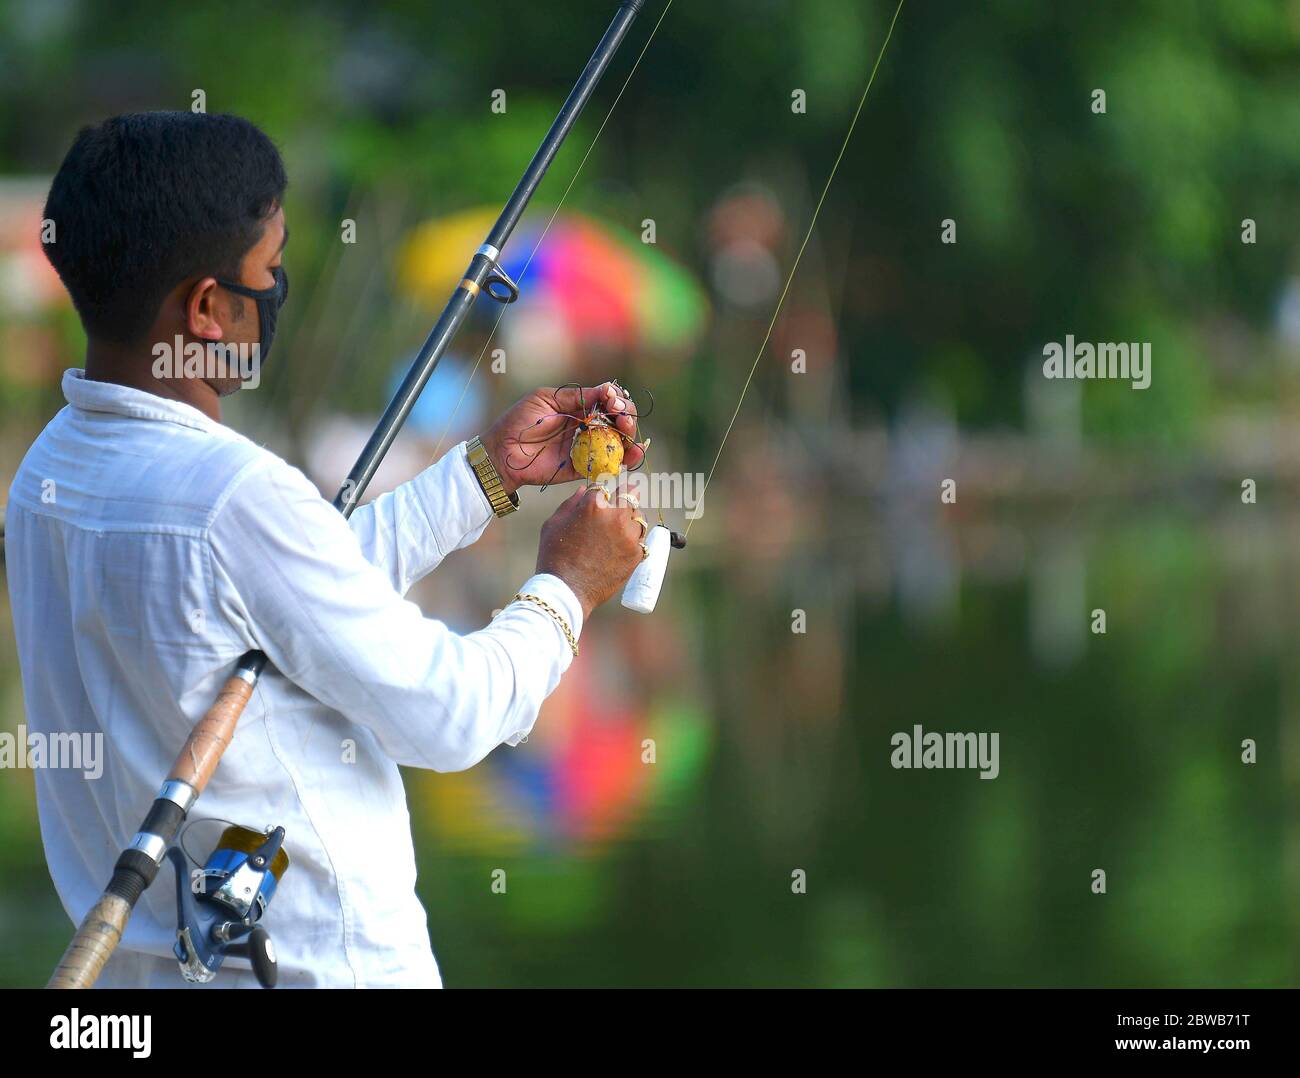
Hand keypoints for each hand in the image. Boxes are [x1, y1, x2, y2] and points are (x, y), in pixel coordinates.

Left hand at [479, 382, 645, 492]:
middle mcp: (587, 427)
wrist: (502, 452)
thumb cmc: (519, 421)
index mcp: (579, 408)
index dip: (617, 399)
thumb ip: (576, 396)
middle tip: (622, 418)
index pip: (608, 401)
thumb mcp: (546, 399)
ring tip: (629, 436)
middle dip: (627, 417)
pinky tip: (630, 457)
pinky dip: (623, 462)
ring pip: (618, 443)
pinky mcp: (582, 468)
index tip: (613, 400)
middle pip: (618, 421)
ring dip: (630, 439)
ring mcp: (586, 448)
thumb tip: (607, 390)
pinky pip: (607, 466)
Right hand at [536, 484, 646, 619]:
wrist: (567, 590)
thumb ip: (571, 503)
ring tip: (619, 530)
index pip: (607, 486)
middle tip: (621, 504)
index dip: (605, 491)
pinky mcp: (636, 554)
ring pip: (639, 518)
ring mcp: (629, 535)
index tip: (607, 494)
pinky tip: (621, 546)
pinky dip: (634, 540)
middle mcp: (616, 516)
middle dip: (626, 498)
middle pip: (631, 496)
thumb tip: (584, 491)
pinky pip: (641, 539)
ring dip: (631, 519)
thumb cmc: (554, 556)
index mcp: (594, 504)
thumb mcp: (554, 523)